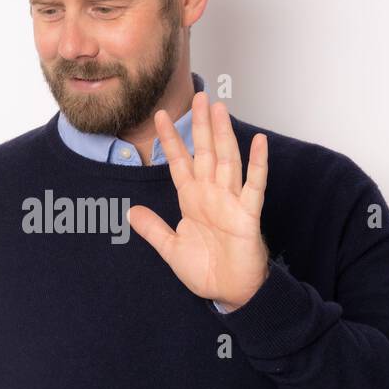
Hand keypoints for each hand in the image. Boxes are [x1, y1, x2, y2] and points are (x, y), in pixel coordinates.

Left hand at [128, 92, 269, 310]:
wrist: (229, 292)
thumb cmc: (206, 271)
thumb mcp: (170, 249)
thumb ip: (153, 229)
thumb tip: (130, 213)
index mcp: (192, 200)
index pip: (179, 162)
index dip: (170, 140)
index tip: (159, 117)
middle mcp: (211, 194)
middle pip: (205, 152)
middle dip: (200, 125)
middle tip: (197, 96)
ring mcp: (231, 201)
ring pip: (227, 160)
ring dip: (223, 134)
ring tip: (219, 108)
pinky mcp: (248, 214)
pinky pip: (254, 185)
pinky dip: (257, 163)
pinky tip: (258, 142)